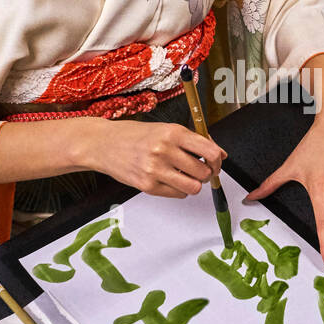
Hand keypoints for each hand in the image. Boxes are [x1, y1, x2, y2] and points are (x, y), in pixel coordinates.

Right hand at [95, 121, 225, 198]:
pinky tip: (171, 180)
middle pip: (204, 172)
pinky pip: (178, 194)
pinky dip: (180, 190)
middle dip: (207, 174)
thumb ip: (193, 141)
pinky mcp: (148, 186)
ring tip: (186, 176)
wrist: (104, 144)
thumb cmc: (135, 135)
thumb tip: (220, 153)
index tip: (216, 163)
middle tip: (200, 170)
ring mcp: (155, 170)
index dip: (218, 160)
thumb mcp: (166, 129)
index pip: (209, 151)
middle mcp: (165, 150)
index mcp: (173, 133)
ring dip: (194, 184)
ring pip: (194, 187)